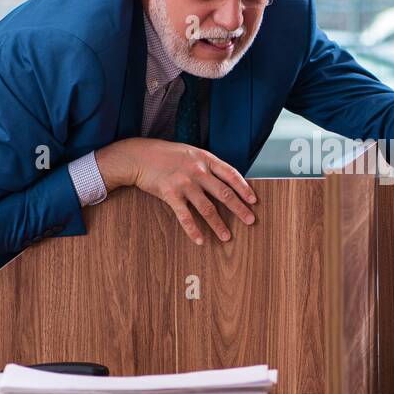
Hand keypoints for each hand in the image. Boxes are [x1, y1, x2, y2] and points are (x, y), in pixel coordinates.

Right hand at [94, 138, 256, 244]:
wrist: (139, 156)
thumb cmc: (167, 155)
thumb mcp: (191, 153)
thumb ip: (207, 165)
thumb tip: (225, 180)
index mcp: (205, 159)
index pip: (231, 174)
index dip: (244, 188)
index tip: (254, 200)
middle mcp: (198, 171)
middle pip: (224, 193)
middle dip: (239, 209)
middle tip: (250, 221)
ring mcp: (185, 183)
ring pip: (207, 208)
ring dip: (219, 225)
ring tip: (227, 237)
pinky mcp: (171, 194)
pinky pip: (185, 216)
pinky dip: (194, 230)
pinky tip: (200, 240)